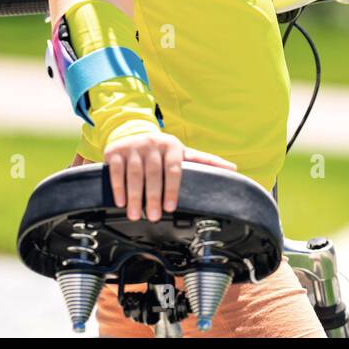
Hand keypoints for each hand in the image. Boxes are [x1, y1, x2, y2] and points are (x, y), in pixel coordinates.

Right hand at [71, 133, 237, 221]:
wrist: (133, 132)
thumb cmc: (163, 150)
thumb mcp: (183, 153)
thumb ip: (206, 162)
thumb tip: (233, 169)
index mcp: (172, 146)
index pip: (174, 169)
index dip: (172, 189)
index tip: (171, 207)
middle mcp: (153, 143)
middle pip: (153, 174)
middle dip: (153, 197)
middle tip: (153, 216)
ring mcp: (133, 146)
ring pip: (134, 173)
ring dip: (135, 196)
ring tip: (136, 214)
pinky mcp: (115, 151)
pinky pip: (116, 170)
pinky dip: (118, 187)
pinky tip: (120, 201)